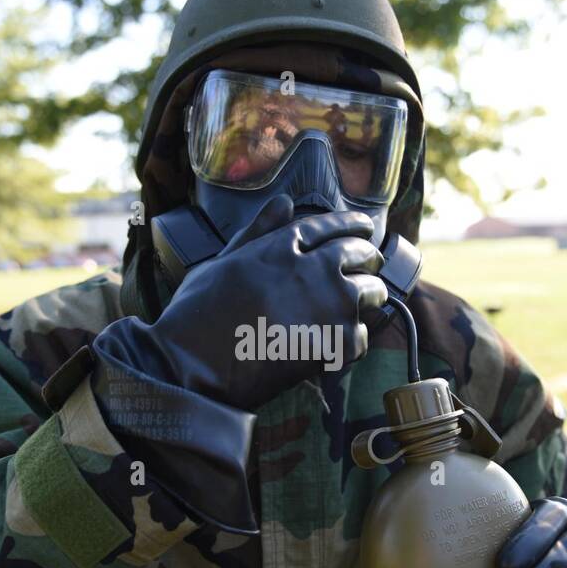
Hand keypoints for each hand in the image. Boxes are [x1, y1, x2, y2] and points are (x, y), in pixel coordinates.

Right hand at [97, 194, 387, 411]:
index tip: (364, 227)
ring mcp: (329, 305)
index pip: (331, 225)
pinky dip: (352, 340)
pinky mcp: (336, 343)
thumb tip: (284, 201)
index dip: (352, 224)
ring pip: (372, 292)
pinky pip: (362, 336)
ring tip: (356, 306)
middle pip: (360, 253)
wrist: (194, 365)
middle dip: (367, 259)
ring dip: (368, 297)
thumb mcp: (223, 261)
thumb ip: (259, 232)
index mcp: (282, 246)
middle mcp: (313, 268)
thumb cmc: (197, 314)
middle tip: (367, 267)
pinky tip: (335, 342)